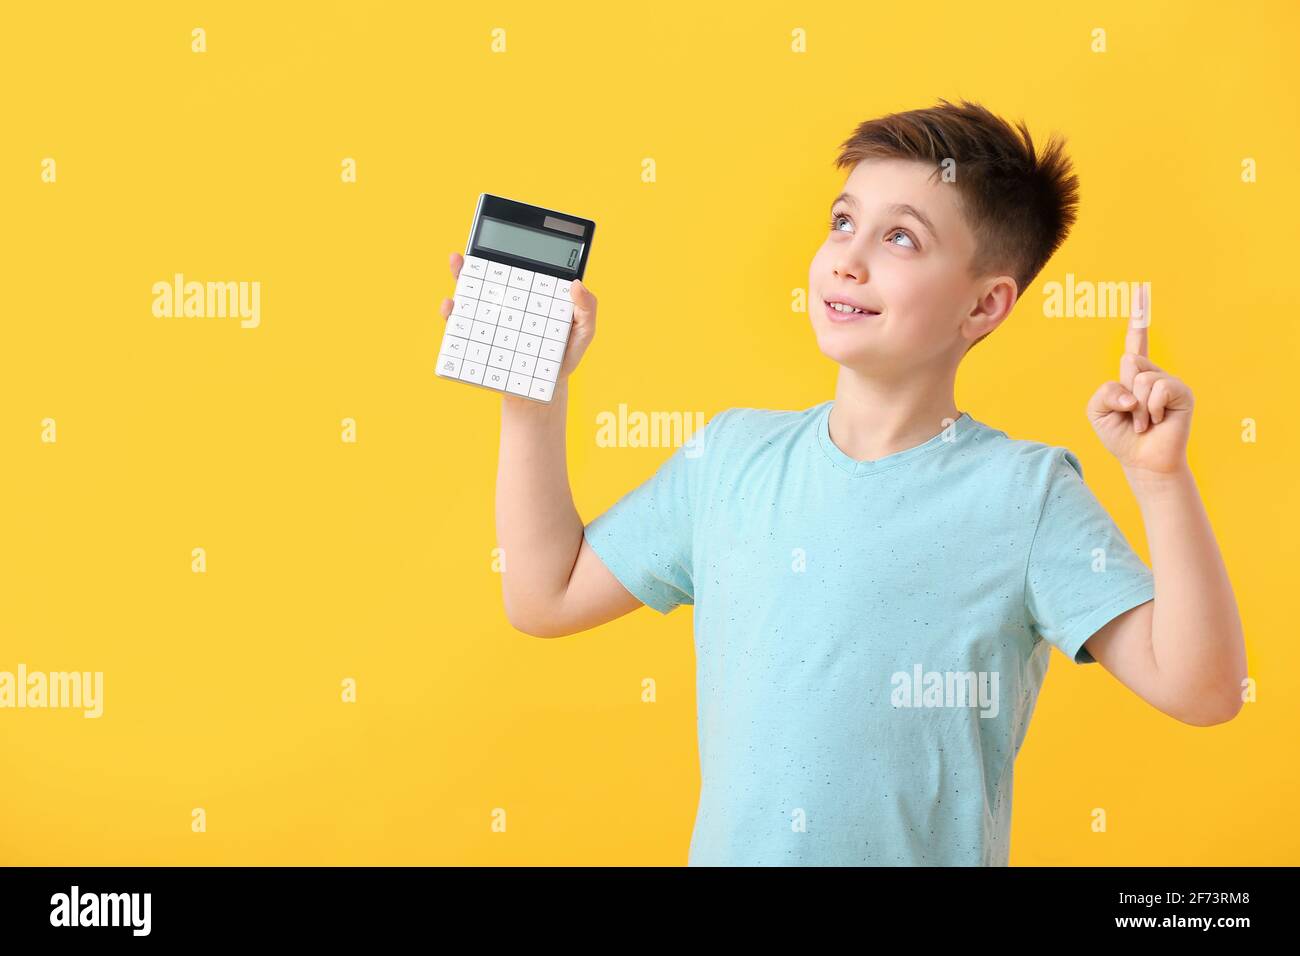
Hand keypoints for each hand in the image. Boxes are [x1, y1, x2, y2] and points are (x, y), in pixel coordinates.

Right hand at [438, 253, 596, 385]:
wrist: (543, 389)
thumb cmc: (563, 355)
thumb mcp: (583, 332)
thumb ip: (587, 309)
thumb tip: (577, 284)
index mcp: (531, 293)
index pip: (520, 266)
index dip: (511, 249)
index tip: (506, 239)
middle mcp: (507, 300)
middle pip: (489, 274)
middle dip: (476, 259)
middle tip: (469, 251)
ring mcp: (491, 318)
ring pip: (470, 293)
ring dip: (460, 276)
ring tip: (458, 266)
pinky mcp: (477, 338)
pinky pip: (460, 324)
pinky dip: (452, 313)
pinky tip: (452, 306)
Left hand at [1086, 284, 1194, 475]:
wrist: (1142, 460)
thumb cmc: (1120, 434)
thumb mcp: (1097, 410)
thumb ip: (1104, 391)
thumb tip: (1133, 391)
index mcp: (1133, 373)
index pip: (1136, 340)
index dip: (1139, 316)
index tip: (1141, 290)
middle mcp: (1153, 373)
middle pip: (1129, 361)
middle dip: (1123, 393)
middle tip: (1132, 414)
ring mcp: (1169, 382)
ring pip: (1141, 377)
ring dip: (1135, 407)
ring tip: (1143, 421)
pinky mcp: (1183, 393)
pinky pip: (1158, 389)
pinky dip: (1150, 409)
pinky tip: (1156, 422)